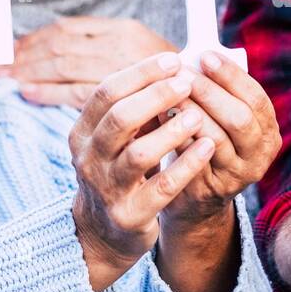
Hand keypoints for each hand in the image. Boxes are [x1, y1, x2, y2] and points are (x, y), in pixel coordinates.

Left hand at [0, 17, 175, 108]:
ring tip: (4, 76)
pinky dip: (48, 90)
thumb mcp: (143, 64)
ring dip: (30, 69)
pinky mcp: (123, 96)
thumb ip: (110, 55)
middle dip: (25, 53)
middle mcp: (123, 44)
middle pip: (61, 44)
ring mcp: (123, 67)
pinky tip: (28, 92)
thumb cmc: (171, 91)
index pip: (69, 29)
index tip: (11, 46)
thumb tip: (59, 50)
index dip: (36, 37)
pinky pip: (76, 90)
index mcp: (126, 30)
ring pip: (64, 63)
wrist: (209, 114)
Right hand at [69, 52, 216, 291]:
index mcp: (83, 132)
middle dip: (156, 95)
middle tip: (188, 81)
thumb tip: (174, 66)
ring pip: (139, 154)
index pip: (107, 92)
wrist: (103, 232)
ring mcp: (107, 189)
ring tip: (198, 115)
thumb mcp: (116, 137)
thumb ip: (136, 106)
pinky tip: (207, 147)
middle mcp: (90, 159)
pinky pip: (162, 187)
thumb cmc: (118, 170)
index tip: (174, 60)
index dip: (141, 73)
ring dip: (172, 131)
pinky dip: (186, 165)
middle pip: (120, 118)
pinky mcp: (130, 215)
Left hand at [161, 50, 280, 226]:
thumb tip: (195, 54)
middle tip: (182, 73)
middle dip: (209, 92)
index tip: (205, 55)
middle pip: (240, 118)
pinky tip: (161, 120)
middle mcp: (260, 153)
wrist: (197, 195)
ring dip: (190, 112)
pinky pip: (194, 159)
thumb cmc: (206, 140)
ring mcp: (239, 174)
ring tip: (168, 93)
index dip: (231, 75)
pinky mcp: (213, 189)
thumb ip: (217, 92)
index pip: (256, 97)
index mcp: (268, 128)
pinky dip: (178, 136)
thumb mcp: (222, 117)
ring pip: (216, 139)